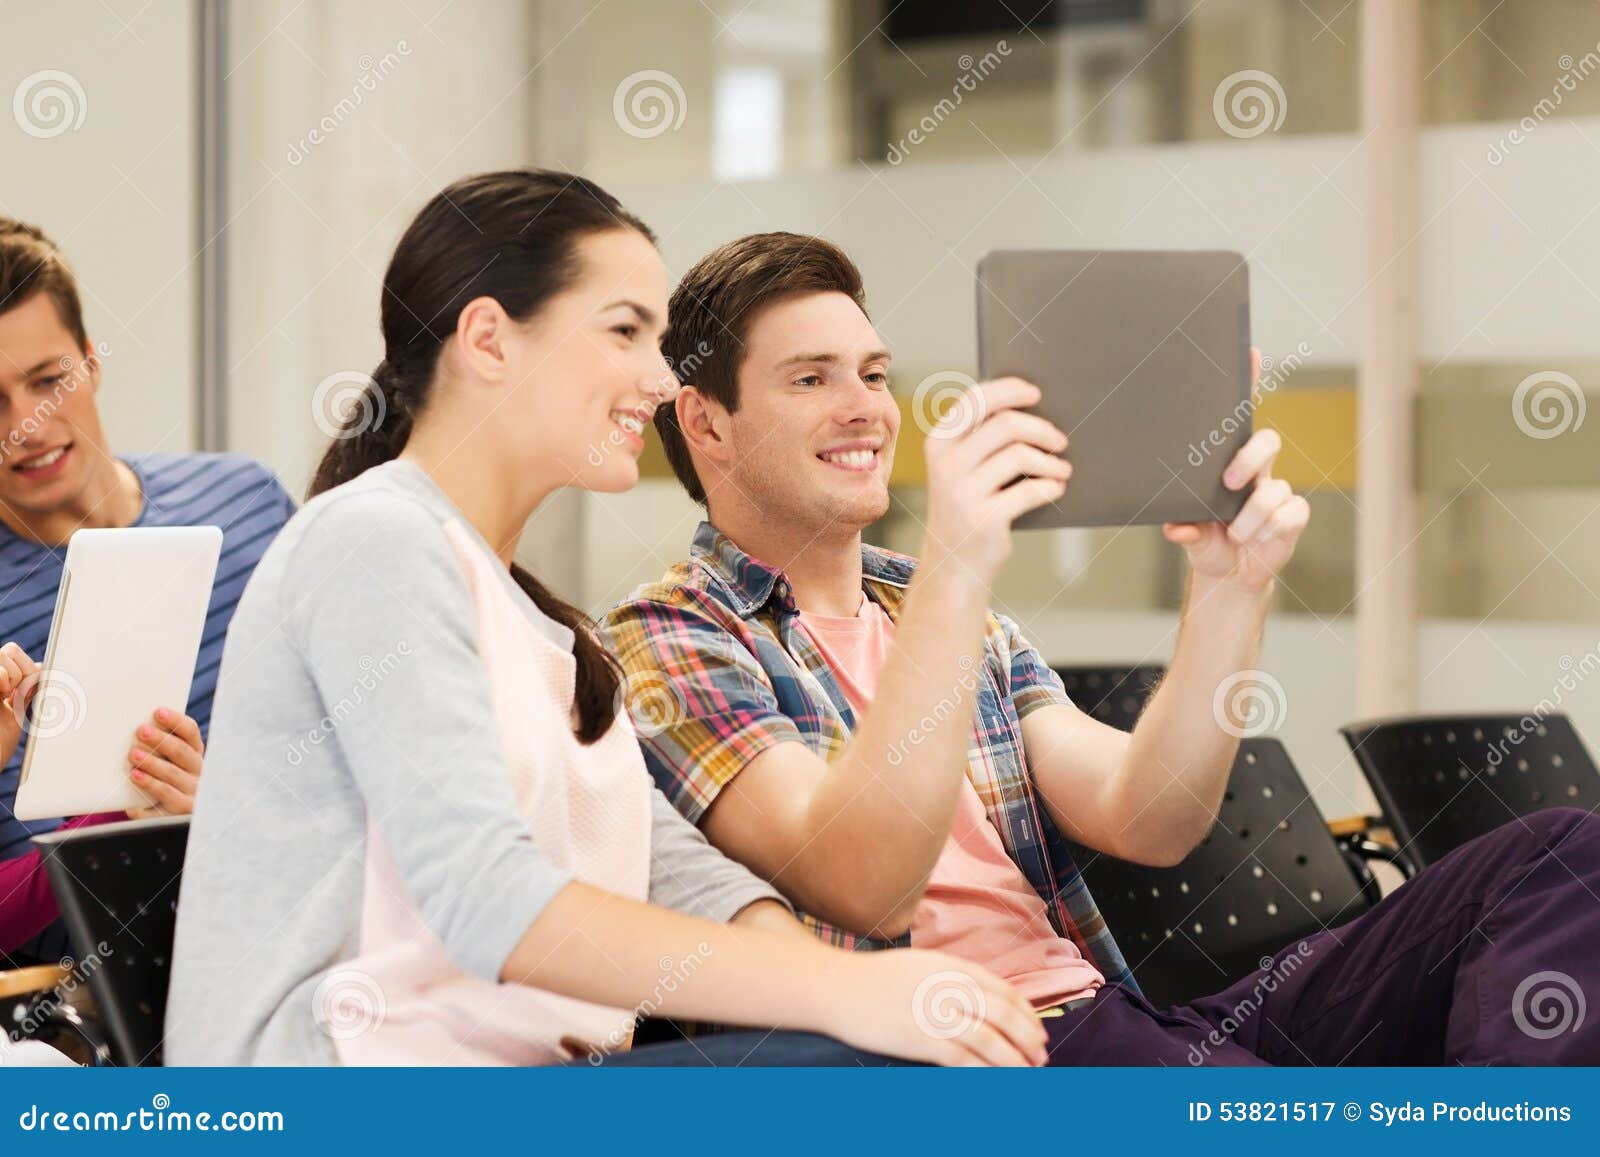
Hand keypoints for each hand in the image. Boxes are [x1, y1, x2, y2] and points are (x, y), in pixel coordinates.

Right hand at [0, 642, 41, 769]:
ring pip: (4, 653)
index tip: (27, 694)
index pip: (13, 652)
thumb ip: (25, 691)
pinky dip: (4, 679)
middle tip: (16, 697)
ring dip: (14, 677)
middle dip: (23, 671)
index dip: (27, 669)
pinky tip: (1, 698)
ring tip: (5, 699)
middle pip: (10, 649)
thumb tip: (40, 666)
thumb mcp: (14, 714)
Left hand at [126, 707, 203, 818]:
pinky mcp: (176, 815)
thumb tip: (132, 725)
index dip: (176, 722)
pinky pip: (162, 807)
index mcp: (195, 754)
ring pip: (173, 779)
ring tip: (133, 756)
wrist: (172, 813)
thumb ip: (158, 745)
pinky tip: (135, 787)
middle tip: (141, 731)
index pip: (191, 733)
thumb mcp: (167, 761)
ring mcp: (190, 795)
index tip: (158, 712)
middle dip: (162, 741)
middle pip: (183, 754)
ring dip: (153, 766)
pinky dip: (148, 795)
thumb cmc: (164, 779)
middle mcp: (197, 774)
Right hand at [822, 948, 1047, 1066]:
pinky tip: (997, 1081)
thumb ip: (954, 978)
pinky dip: (986, 1072)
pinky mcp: (922, 1041)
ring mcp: (936, 1015)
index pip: (1004, 990)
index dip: (1027, 1013)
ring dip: (1016, 1060)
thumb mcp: (921, 965)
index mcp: (952, 967)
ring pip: (991, 1041)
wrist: (838, 988)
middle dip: (1029, 1037)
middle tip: (1041, 1055)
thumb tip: (988, 1001)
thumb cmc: (877, 978)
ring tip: (1028, 1072)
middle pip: (1005, 1015)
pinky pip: (965, 1061)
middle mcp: (949, 988)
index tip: (1038, 1029)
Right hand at [921, 377, 1070, 586]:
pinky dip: (1050, 487)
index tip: (1036, 393)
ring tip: (1063, 469)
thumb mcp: (961, 469)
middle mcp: (946, 464)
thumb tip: (1034, 410)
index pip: (976, 400)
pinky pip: (1030, 491)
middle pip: (1005, 424)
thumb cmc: (966, 507)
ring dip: (1051, 462)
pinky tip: (1056, 488)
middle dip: (1041, 429)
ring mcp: (962, 492)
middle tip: (1060, 440)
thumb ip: (982, 439)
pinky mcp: (984, 519)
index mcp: (939, 443)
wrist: (952, 565)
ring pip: (1020, 456)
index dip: (1010, 390)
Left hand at [1162, 351, 1308, 593]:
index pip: (1238, 418)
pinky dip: (1266, 532)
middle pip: (1266, 441)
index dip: (1248, 383)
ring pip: (1272, 491)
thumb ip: (1182, 528)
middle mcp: (1256, 469)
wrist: (1228, 574)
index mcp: (1227, 463)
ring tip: (1236, 535)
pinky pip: (1287, 514)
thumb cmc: (1206, 540)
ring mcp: (1277, 490)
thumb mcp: (1188, 534)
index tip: (1249, 352)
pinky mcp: (1294, 514)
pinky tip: (1257, 542)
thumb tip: (1176, 529)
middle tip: (1229, 483)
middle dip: (1249, 458)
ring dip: (1249, 519)